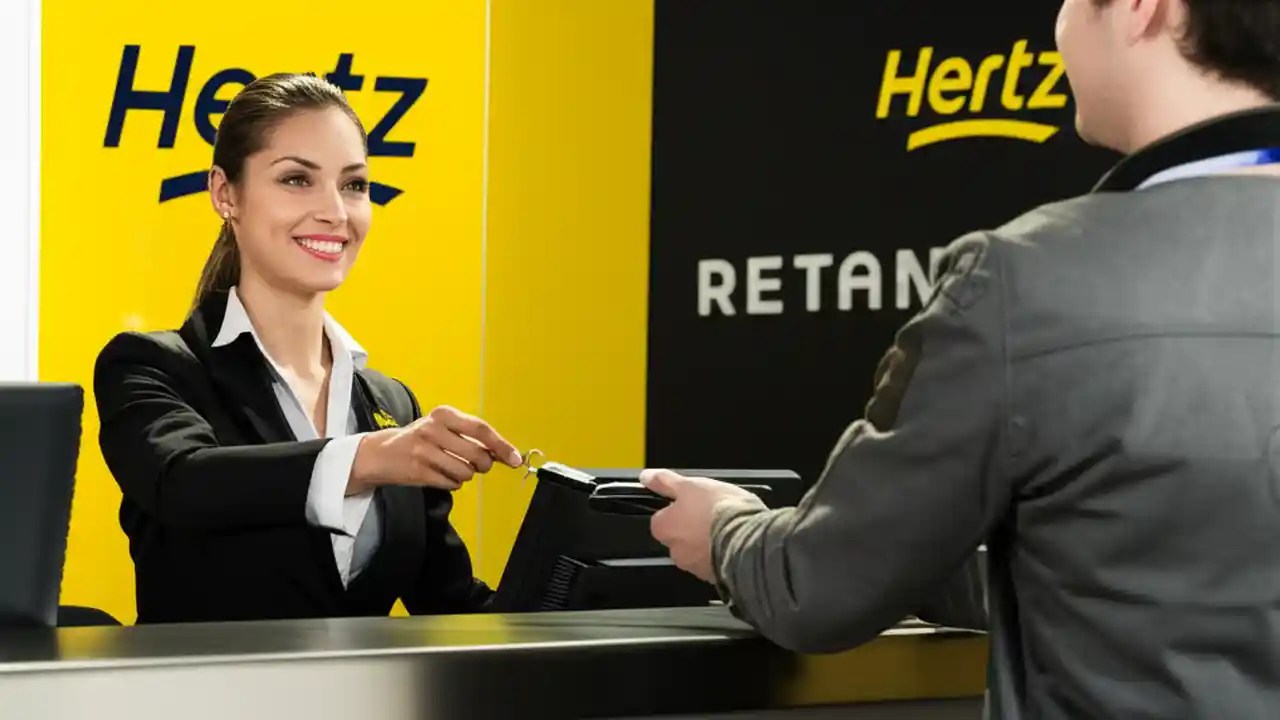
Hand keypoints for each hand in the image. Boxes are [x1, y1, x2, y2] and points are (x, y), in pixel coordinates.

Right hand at [350, 406, 521, 492]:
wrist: (379, 453)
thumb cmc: (419, 439)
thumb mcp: (442, 428)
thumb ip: (471, 437)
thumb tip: (505, 454)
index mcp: (444, 415)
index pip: (481, 430)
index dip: (502, 446)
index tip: (515, 459)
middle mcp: (433, 429)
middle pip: (478, 455)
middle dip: (483, 465)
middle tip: (476, 465)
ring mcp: (424, 451)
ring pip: (466, 472)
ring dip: (465, 475)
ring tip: (451, 467)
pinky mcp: (418, 472)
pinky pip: (452, 483)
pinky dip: (452, 483)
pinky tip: (440, 474)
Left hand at [642, 469, 763, 583]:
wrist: (750, 541)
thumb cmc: (720, 512)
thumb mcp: (690, 485)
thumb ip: (665, 481)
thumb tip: (647, 477)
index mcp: (664, 528)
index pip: (661, 517)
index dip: (677, 507)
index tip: (691, 500)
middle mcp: (675, 551)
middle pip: (679, 535)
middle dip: (693, 525)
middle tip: (712, 510)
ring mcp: (695, 566)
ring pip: (698, 549)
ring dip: (709, 539)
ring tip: (727, 524)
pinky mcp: (716, 576)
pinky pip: (715, 561)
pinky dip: (722, 551)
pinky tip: (735, 538)